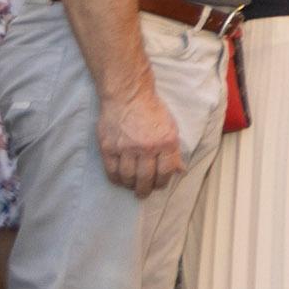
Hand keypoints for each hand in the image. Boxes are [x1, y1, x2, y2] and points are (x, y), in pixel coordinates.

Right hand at [99, 74, 187, 194]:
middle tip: (143, 193)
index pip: (166, 171)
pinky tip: (119, 180)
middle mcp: (147, 147)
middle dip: (145, 189)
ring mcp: (126, 148)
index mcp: (166, 142)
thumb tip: (180, 170)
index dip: (162, 182)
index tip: (159, 186)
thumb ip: (174, 151)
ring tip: (131, 187)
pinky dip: (115, 178)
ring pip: (128, 177)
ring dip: (130, 185)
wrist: (128, 95)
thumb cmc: (152, 110)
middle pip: (145, 178)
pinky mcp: (108, 147)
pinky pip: (111, 170)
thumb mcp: (171, 128)